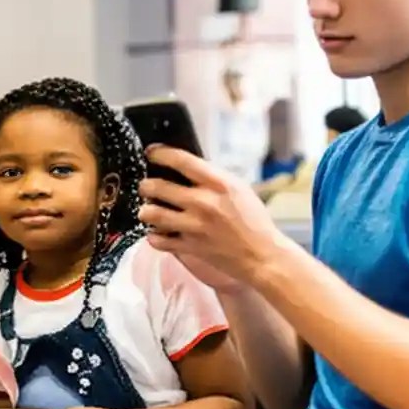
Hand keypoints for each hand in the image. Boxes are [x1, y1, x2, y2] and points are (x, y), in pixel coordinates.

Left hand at [138, 146, 289, 285]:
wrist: (262, 255)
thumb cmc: (252, 220)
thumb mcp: (238, 188)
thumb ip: (211, 177)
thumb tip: (183, 166)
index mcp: (219, 184)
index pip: (180, 160)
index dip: (159, 153)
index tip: (151, 153)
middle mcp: (204, 203)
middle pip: (157, 187)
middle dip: (146, 185)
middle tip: (147, 186)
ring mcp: (195, 227)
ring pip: (151, 214)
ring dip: (146, 210)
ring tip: (149, 210)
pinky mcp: (190, 248)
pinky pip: (157, 240)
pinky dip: (154, 235)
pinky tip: (159, 231)